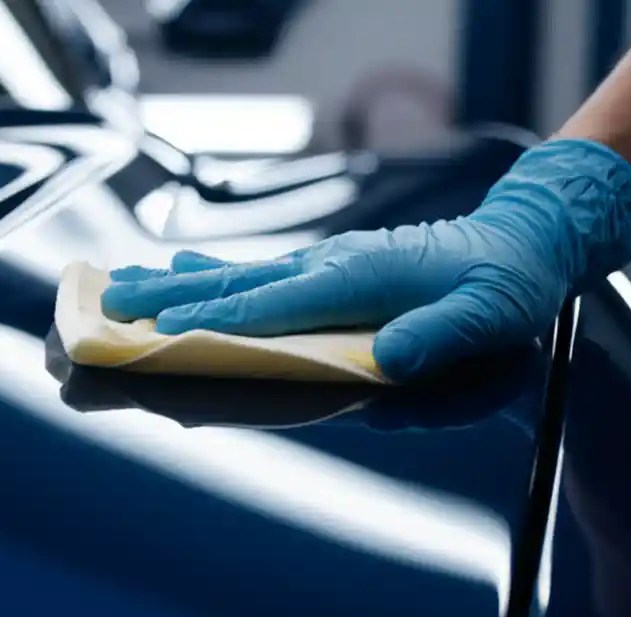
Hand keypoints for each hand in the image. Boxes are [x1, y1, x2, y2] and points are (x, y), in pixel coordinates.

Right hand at [101, 139, 630, 381]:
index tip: (160, 333)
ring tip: (122, 285)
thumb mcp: (487, 316)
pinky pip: (257, 277)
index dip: (216, 323)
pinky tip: (184, 273)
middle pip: (236, 285)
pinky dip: (212, 277)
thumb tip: (384, 362)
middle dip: (170, 298)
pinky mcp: (326, 271)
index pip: (273, 306)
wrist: (520, 240)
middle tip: (110, 305)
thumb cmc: (502, 284)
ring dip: (177, 283)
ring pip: (237, 276)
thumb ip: (435, 338)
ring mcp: (324, 264)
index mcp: (358, 279)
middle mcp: (329, 265)